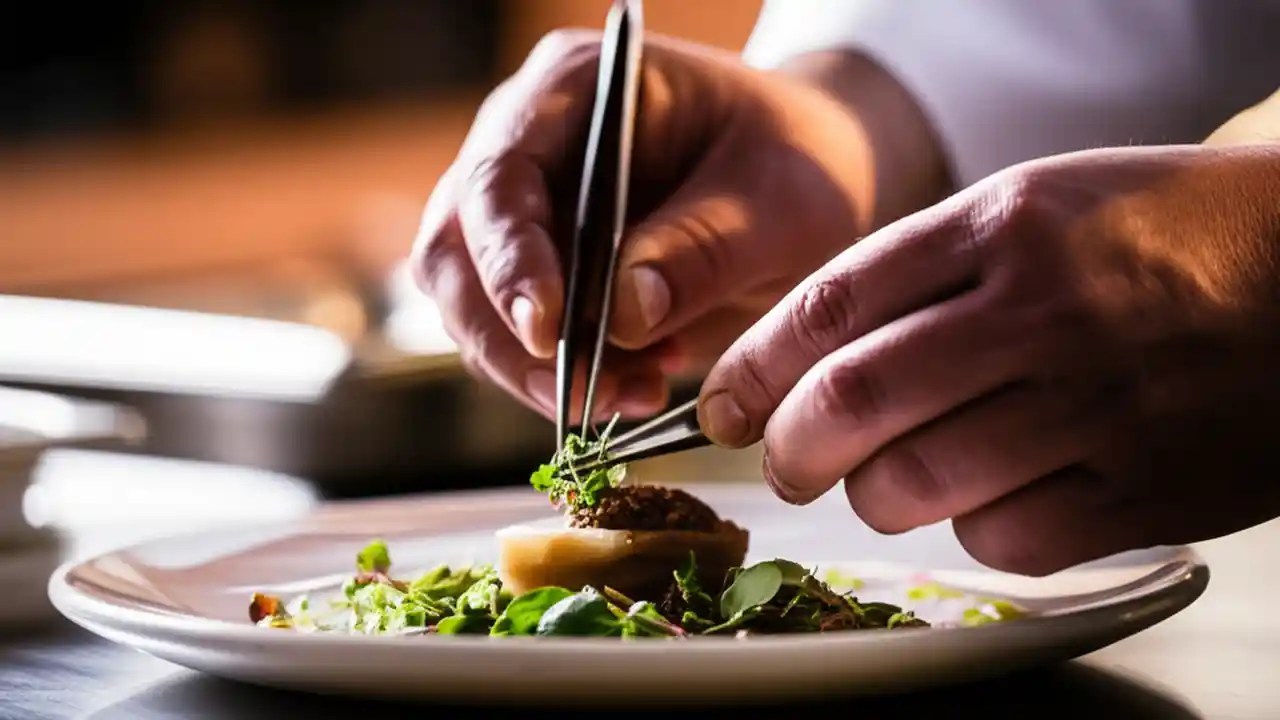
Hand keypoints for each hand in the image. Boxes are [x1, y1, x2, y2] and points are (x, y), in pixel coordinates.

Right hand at [411, 31, 944, 422]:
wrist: (808, 185)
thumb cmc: (797, 164)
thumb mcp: (781, 200)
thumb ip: (705, 247)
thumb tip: (625, 314)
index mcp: (573, 90)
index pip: (500, 175)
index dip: (508, 258)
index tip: (549, 331)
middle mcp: (524, 146)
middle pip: (458, 252)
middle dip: (511, 338)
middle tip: (584, 396)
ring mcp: (523, 214)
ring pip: (472, 310)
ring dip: (538, 373)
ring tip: (636, 393)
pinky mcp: (538, 277)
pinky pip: (518, 342)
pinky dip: (565, 382)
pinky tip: (639, 385)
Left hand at [698, 143, 1279, 574]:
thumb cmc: (1156, 237)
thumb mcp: (1036, 207)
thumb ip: (922, 273)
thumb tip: (802, 359)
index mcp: (1002, 225)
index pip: (832, 304)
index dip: (753, 366)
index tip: (723, 401)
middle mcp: (1041, 313)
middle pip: (852, 404)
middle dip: (788, 449)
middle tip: (784, 460)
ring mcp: (1097, 406)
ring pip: (914, 485)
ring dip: (874, 493)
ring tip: (890, 476)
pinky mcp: (1145, 490)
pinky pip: (1003, 538)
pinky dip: (972, 528)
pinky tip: (993, 493)